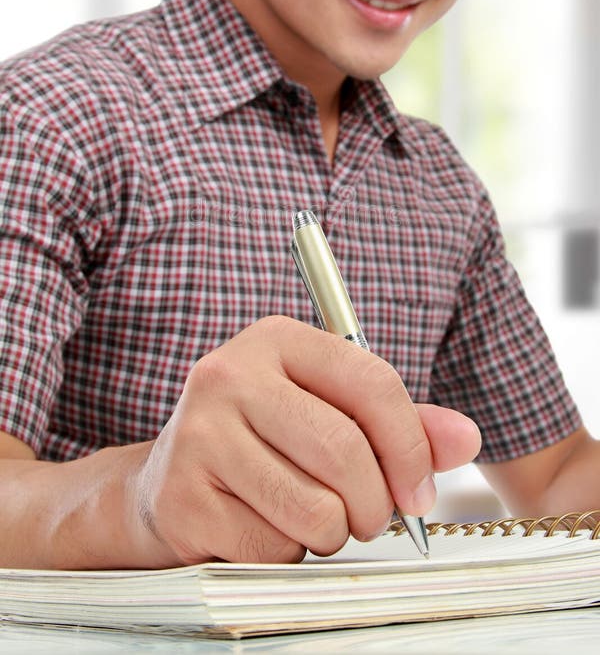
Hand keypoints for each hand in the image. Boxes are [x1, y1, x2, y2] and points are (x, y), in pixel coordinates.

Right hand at [132, 316, 480, 565]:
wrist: (164, 482)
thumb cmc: (262, 442)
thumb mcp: (327, 412)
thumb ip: (397, 423)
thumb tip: (467, 438)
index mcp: (276, 339)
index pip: (371, 381)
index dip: (411, 447)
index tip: (419, 493)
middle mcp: (230, 374)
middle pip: (345, 451)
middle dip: (374, 503)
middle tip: (366, 517)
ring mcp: (199, 434)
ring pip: (316, 508)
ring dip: (330, 532)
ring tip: (306, 513)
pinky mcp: (182, 496)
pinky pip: (273, 546)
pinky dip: (285, 552)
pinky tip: (260, 526)